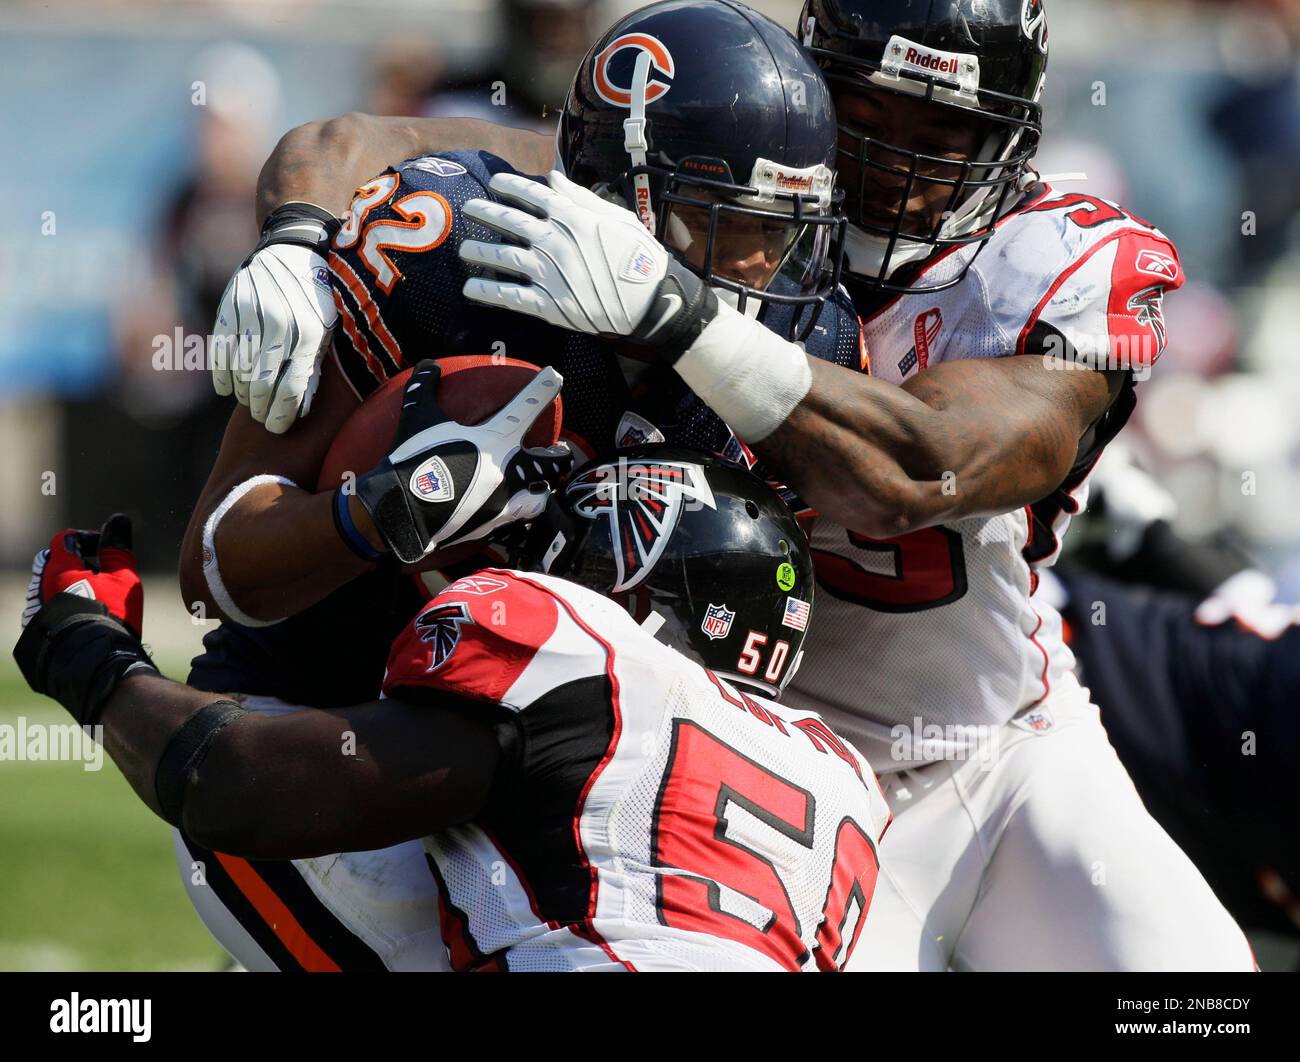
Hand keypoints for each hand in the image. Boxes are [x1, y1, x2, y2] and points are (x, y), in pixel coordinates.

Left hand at [15, 514, 156, 726]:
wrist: (95, 664)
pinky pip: (48, 610)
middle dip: (81, 565)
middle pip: (57, 563)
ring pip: (52, 588)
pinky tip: (86, 622)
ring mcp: (35, 611)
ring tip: (99, 602)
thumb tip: (117, 520)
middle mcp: (40, 587)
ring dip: (73, 588)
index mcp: (58, 569)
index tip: (108, 553)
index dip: (90, 540)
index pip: (66, 539)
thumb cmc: (112, 616)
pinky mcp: (36, 633)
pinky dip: (65, 609)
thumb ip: (118, 548)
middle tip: (107, 579)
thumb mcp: (124, 578)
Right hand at [212, 203, 339, 433]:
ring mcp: (250, 315)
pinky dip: (221, 374)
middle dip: (261, 409)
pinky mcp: (230, 308)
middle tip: (263, 422)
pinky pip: (220, 350)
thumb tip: (300, 408)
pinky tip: (228, 388)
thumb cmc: (319, 296)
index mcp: (308, 333)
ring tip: (251, 403)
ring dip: (243, 394)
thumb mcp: (329, 328)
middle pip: (261, 384)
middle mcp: (278, 325)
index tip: (278, 429)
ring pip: (238, 370)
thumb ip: (314, 365)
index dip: (281, 414)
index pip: (289, 388)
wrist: (294, 247)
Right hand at [355, 360, 571, 563]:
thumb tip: (428, 363)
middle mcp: (510, 468)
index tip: (556, 376)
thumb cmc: (412, 459)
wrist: (402, 510)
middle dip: (560, 454)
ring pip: (543, 493)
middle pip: (554, 461)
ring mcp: (508, 498)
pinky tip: (517, 508)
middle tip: (556, 450)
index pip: (527, 406)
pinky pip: (522, 517)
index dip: (544, 388)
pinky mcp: (498, 522)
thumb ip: (425, 387)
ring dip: (543, 486)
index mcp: (496, 438)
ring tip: (539, 483)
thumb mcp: (417, 416)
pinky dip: (523, 510)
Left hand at [459, 171, 717, 357]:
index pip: (532, 194)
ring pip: (503, 257)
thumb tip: (552, 177)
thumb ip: (581, 197)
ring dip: (479, 251)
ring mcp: (549, 272)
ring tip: (464, 250)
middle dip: (485, 212)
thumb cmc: (639, 257)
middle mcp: (556, 241)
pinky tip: (471, 288)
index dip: (509, 185)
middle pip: (510, 221)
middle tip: (469, 208)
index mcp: (573, 217)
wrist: (652, 302)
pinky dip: (487, 291)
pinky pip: (509, 295)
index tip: (494, 183)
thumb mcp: (617, 218)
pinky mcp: (548, 303)